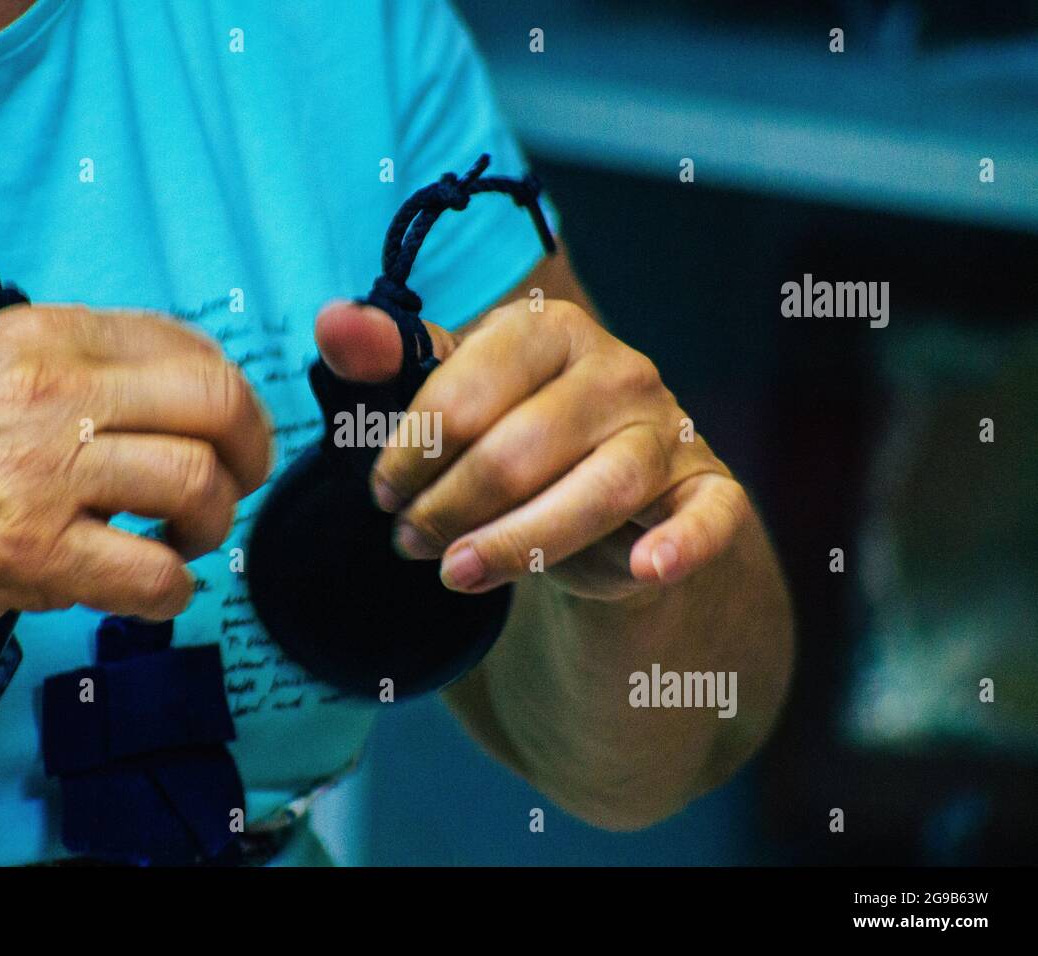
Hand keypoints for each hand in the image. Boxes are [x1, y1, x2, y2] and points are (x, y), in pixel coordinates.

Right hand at [0, 306, 270, 660]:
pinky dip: (173, 591)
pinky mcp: (30, 557)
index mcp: (42, 338)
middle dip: (251, 447)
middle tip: (241, 478)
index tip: (231, 422)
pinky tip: (156, 589)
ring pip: (195, 484)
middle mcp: (52, 395)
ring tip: (186, 538)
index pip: (183, 344)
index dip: (230, 389)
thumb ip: (55, 351)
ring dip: (214, 522)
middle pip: (214, 403)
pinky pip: (151, 574)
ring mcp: (43, 476)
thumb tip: (141, 366)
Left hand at [314, 296, 749, 602]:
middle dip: (450, 507)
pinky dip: (683, 543)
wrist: (596, 494)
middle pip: (521, 448)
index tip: (383, 494)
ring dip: (517, 544)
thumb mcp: (450, 396)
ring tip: (456, 574)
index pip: (467, 392)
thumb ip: (391, 360)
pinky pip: (709, 515)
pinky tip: (646, 568)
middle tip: (410, 542)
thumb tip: (331, 322)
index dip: (411, 454)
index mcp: (548, 328)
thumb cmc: (514, 435)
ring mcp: (667, 428)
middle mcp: (617, 368)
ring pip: (598, 490)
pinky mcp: (706, 488)